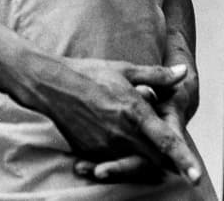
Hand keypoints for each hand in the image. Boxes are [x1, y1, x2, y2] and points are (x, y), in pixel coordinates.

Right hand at [31, 56, 201, 184]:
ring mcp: (106, 146)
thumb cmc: (88, 73)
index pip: (166, 142)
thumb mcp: (124, 69)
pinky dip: (120, 153)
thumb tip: (182, 74)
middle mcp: (122, 133)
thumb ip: (156, 76)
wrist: (51, 85)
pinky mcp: (92, 152)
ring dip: (141, 154)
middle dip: (163, 157)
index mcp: (133, 111)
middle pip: (154, 158)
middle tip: (165, 149)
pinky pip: (114, 160)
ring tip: (132, 136)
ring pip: (135, 161)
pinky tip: (112, 135)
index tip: (195, 177)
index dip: (183, 160)